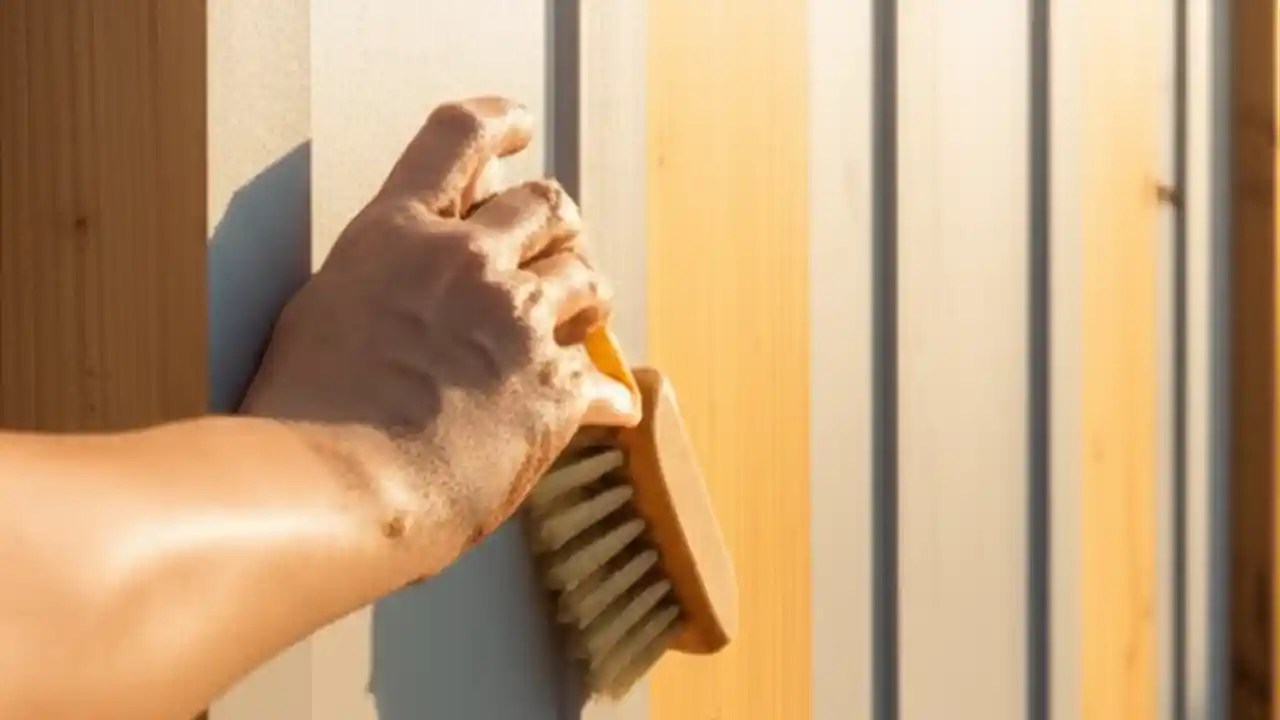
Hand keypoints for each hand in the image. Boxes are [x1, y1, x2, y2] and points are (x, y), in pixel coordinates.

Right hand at [241, 97, 634, 549]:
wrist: (332, 489)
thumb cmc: (301, 419)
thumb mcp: (322, 314)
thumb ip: (379, 280)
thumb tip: (408, 285)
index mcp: (398, 234)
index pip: (458, 138)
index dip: (498, 121)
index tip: (520, 125)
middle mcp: (466, 262)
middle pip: (548, 206)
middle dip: (559, 228)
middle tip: (556, 252)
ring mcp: (516, 320)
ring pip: (587, 277)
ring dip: (587, 300)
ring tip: (580, 324)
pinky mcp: (554, 387)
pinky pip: (606, 377)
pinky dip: (608, 396)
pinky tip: (608, 411)